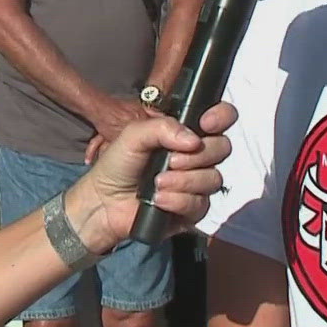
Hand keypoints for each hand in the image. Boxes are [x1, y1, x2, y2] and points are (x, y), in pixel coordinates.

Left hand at [64, 103, 237, 253]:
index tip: (205, 124)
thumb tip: (193, 140)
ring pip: (213, 178)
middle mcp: (197, 156)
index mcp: (186, 133)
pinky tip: (159, 200)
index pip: (221, 118)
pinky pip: (200, 204)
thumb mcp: (133, 135)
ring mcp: (197, 183)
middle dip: (197, 155)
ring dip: (183, 181)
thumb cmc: (118, 164)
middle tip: (170, 160)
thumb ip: (161, 127)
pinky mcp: (193, 209)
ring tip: (157, 183)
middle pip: (223, 148)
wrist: (104, 201)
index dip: (221, 117)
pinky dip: (178, 201)